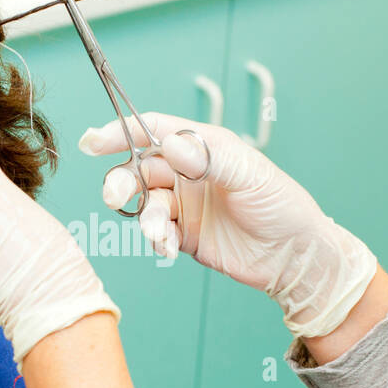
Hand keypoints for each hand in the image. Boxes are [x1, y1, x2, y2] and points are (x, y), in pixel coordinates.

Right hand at [79, 112, 376, 338]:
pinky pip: (156, 232)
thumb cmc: (282, 206)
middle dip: (122, 181)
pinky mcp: (182, 234)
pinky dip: (156, 240)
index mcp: (204, 146)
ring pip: (144, 203)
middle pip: (139, 167)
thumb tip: (169, 144)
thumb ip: (209, 159)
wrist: (294, 257)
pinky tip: (169, 249)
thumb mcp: (250, 175)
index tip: (94, 141)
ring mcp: (183, 203)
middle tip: (115, 196)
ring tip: (159, 235)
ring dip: (144, 219)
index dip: (121, 132)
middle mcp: (188, 171)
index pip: (154, 129)